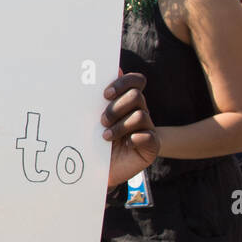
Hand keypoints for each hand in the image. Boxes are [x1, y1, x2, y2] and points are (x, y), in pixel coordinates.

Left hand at [102, 72, 158, 187]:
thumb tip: (112, 71)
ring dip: (121, 125)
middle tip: (102, 120)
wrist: (97, 170)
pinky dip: (136, 138)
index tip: (105, 94)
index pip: (135, 81)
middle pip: (136, 96)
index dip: (123, 82)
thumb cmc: (94, 142)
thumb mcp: (91, 120)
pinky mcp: (150, 146)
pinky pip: (148, 136)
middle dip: (116, 107)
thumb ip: (97, 98)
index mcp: (127, 102)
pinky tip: (125, 144)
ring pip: (140, 115)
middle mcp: (139, 112)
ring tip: (106, 136)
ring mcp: (146, 129)